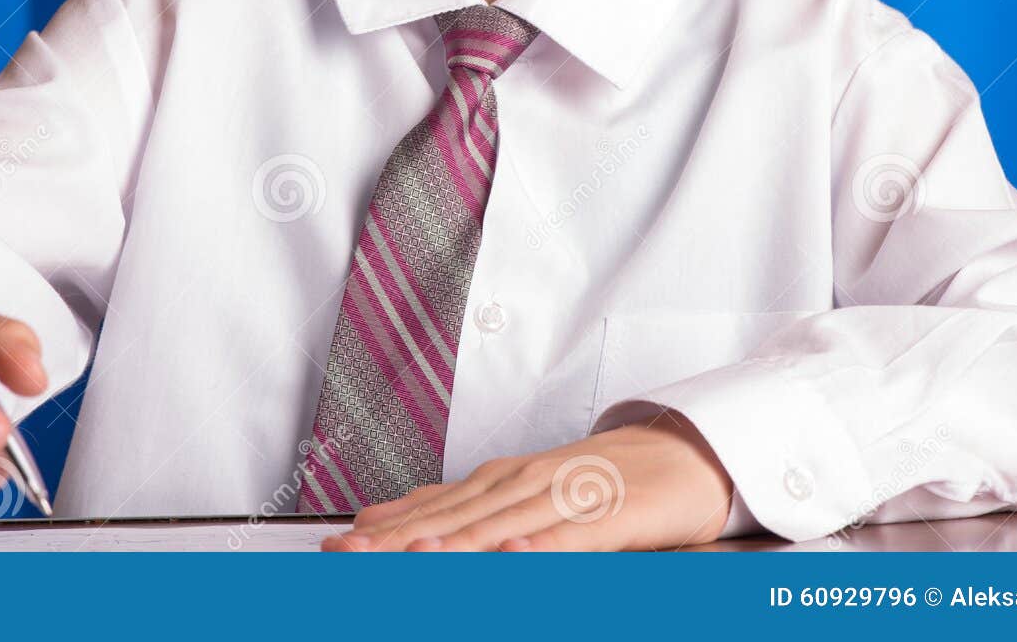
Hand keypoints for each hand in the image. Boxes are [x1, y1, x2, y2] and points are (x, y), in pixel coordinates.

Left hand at [321, 408, 733, 550]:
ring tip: (412, 561)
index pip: (429, 512)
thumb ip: (450, 506)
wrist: (681, 456)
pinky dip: (540, 549)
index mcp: (497, 481)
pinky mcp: (612, 517)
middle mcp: (523, 485)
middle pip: (454, 522)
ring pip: (502, 530)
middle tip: (351, 561)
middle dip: (400, 544)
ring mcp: (566, 498)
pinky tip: (513, 556)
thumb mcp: (516, 491)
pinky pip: (571, 540)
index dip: (382, 534)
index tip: (335, 551)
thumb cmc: (597, 481)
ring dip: (456, 547)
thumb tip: (378, 519)